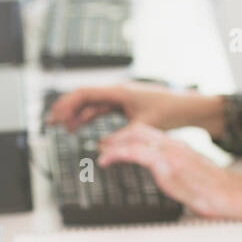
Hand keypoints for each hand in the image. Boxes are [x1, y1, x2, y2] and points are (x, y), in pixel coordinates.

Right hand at [47, 81, 217, 132]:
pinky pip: (101, 109)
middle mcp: (118, 91)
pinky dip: (89, 117)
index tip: (56, 118)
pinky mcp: (125, 105)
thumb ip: (122, 138)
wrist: (189, 107)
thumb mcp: (145, 127)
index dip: (67, 105)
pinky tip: (80, 128)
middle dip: (66, 109)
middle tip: (52, 123)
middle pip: (84, 97)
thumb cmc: (171, 111)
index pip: (85, 94)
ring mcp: (121, 98)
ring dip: (76, 114)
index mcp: (120, 92)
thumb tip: (103, 150)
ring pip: (92, 104)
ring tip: (64, 128)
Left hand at [97, 122, 241, 217]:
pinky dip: (116, 153)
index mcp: (180, 147)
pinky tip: (106, 160)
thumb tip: (166, 178)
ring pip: (134, 137)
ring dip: (113, 142)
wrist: (230, 194)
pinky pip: (135, 152)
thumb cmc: (215, 191)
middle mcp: (174, 145)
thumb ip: (176, 171)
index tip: (117, 144)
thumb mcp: (191, 176)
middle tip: (102, 145)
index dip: (130, 137)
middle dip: (117, 136)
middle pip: (139, 130)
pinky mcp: (167, 163)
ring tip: (101, 151)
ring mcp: (170, 152)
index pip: (150, 134)